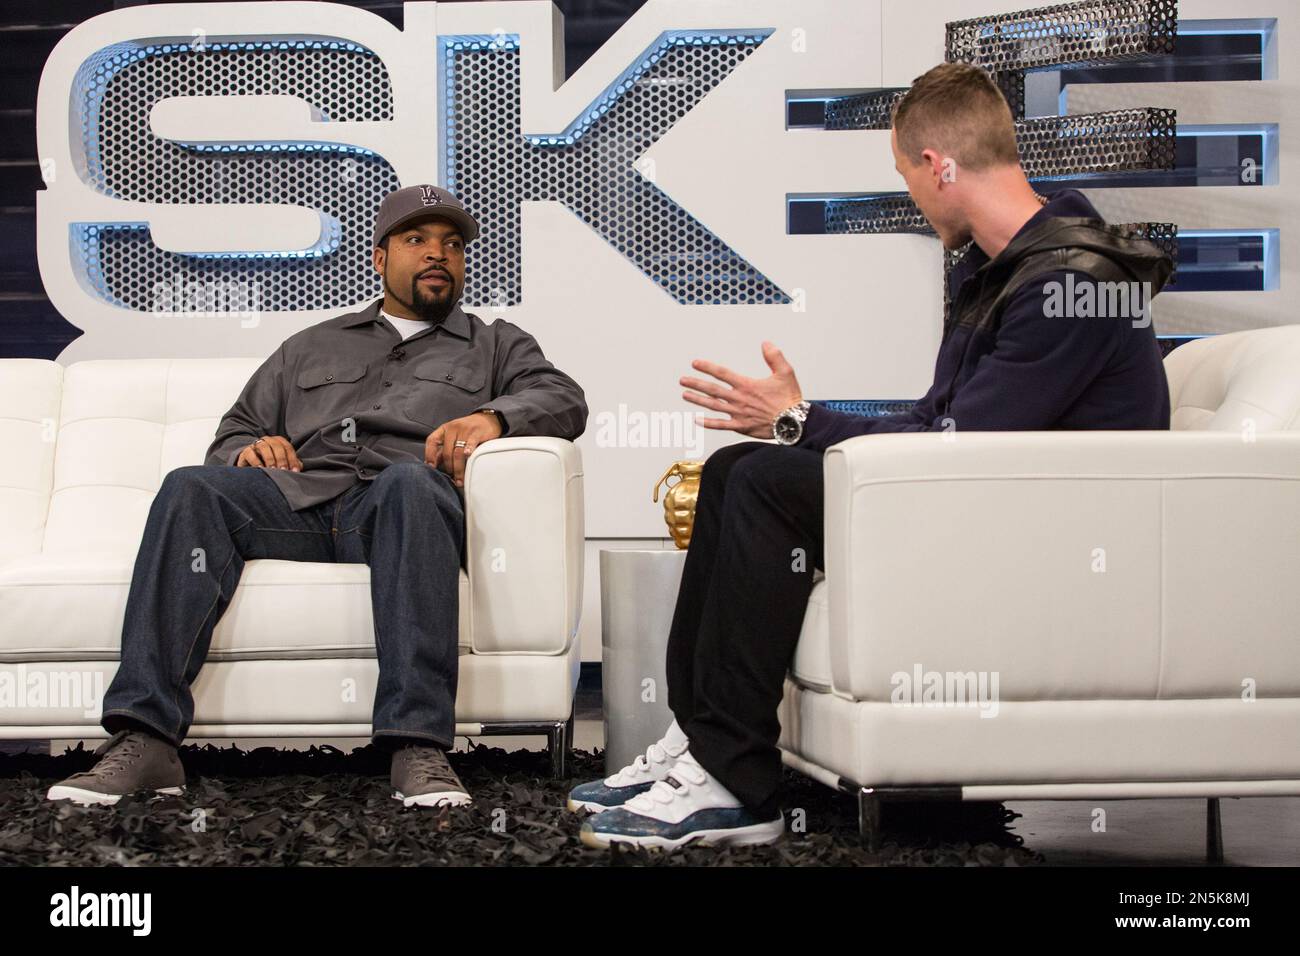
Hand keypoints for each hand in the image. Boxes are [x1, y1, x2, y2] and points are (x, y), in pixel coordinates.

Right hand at [236, 436, 300, 470]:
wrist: (250, 465)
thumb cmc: (269, 465)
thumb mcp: (281, 464)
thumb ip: (290, 464)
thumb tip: (299, 467)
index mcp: (279, 442)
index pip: (288, 447)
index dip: (292, 459)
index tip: (294, 471)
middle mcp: (268, 440)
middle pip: (277, 446)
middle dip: (282, 459)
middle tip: (283, 471)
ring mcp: (256, 445)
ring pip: (264, 447)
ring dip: (270, 459)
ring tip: (272, 470)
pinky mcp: (246, 451)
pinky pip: (251, 453)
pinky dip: (256, 461)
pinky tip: (261, 469)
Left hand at [425, 410, 502, 486]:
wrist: (487, 419)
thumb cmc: (468, 431)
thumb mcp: (453, 437)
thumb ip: (443, 450)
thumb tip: (431, 465)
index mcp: (444, 429)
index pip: (432, 440)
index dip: (429, 454)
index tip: (431, 467)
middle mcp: (453, 428)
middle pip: (446, 451)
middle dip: (448, 468)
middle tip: (452, 478)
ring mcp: (465, 430)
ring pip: (458, 452)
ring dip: (458, 468)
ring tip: (460, 479)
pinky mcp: (477, 432)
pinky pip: (471, 444)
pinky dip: (468, 451)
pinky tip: (468, 457)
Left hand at [680, 341, 803, 438]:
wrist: (794, 423)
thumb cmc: (790, 398)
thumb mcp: (786, 372)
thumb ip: (774, 356)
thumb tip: (765, 343)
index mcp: (747, 385)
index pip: (722, 374)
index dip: (707, 367)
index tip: (694, 363)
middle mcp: (739, 399)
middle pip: (713, 390)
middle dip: (696, 383)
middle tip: (682, 379)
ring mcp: (738, 414)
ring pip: (713, 406)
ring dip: (698, 400)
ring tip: (685, 394)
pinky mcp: (741, 427)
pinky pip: (721, 425)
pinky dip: (708, 423)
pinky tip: (696, 420)